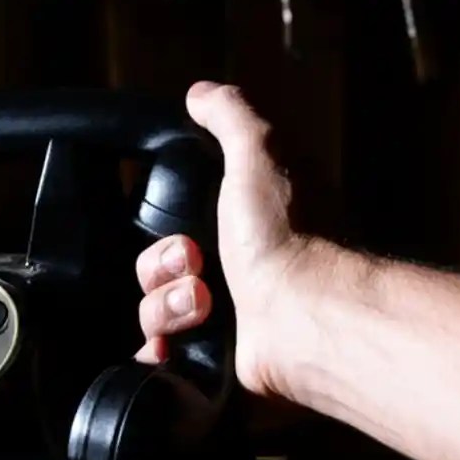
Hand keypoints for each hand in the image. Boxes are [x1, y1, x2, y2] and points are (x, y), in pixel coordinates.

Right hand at [134, 81, 302, 399]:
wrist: (306, 317)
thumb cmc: (291, 237)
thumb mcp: (259, 151)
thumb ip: (230, 116)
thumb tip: (200, 94)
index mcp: (241, 235)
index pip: (171, 232)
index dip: (163, 234)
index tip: (184, 236)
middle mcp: (235, 278)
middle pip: (153, 273)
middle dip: (162, 270)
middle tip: (196, 269)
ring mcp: (225, 326)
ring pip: (153, 315)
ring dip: (165, 309)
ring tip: (203, 309)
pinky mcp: (214, 365)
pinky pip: (160, 359)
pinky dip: (160, 352)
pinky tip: (174, 347)